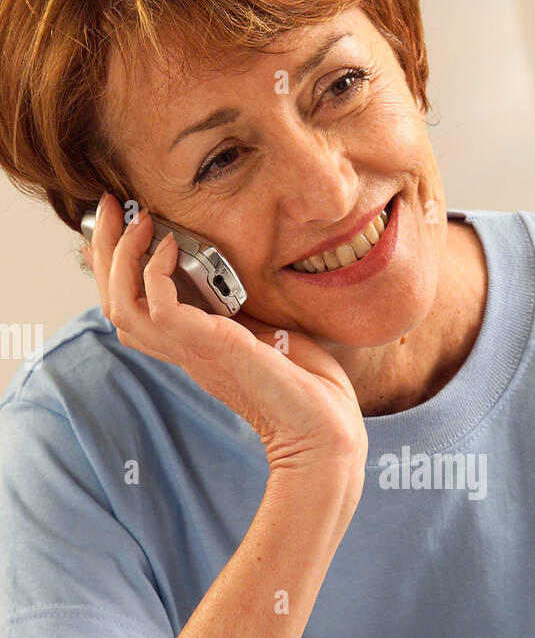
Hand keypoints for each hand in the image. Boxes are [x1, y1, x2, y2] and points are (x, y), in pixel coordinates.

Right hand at [86, 195, 367, 473]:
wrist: (326, 430)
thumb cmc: (307, 387)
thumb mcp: (265, 332)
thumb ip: (238, 308)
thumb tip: (225, 275)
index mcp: (194, 347)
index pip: (132, 310)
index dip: (115, 269)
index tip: (121, 224)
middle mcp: (184, 350)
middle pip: (115, 304)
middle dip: (105, 250)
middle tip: (111, 207)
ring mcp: (193, 351)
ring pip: (121, 306)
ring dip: (119, 256)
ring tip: (137, 220)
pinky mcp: (210, 347)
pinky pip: (158, 306)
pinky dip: (155, 270)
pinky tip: (169, 246)